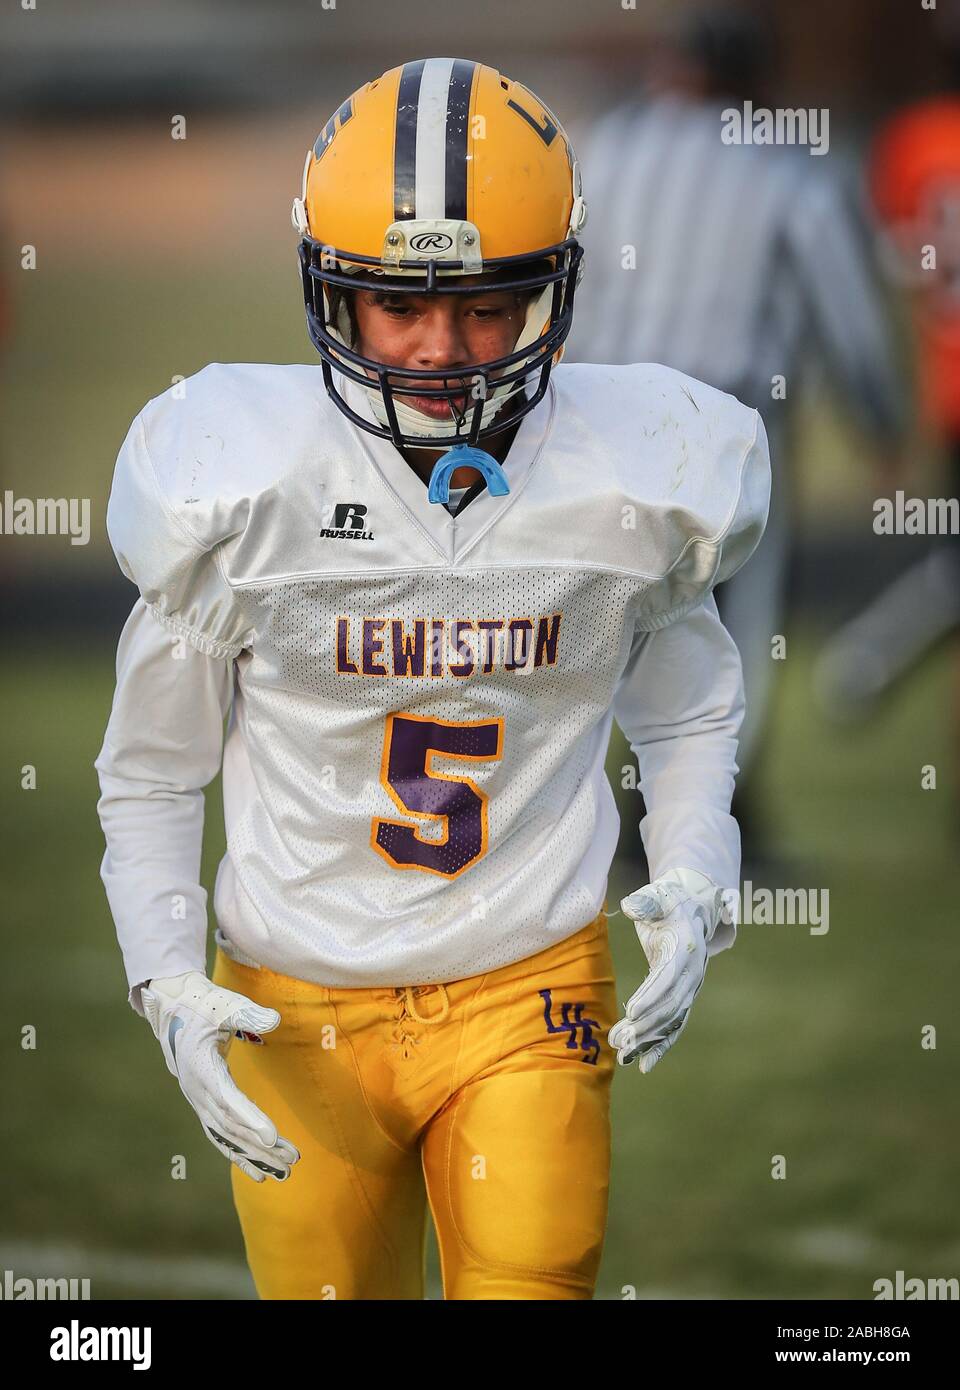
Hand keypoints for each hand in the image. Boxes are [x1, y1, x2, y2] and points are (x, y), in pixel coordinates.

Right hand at [141, 971, 299, 1182]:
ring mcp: (198, 1102)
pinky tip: (260, 1173)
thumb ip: (247, 1013)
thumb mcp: (224, 1003)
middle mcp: (196, 1091)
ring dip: (255, 1155)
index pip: (226, 1098)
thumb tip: (274, 1020)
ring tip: (284, 1172)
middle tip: (291, 1158)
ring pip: (227, 1137)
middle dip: (260, 1144)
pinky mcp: (205, 1106)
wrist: (175, 1011)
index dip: (248, 1118)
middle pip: (230, 1125)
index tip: (272, 1136)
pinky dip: (240, 1155)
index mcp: (199, 1066)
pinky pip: (221, 1137)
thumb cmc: (205, 1005)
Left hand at [608, 867, 726, 1073]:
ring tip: (622, 1055)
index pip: (668, 976)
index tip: (631, 1011)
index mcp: (686, 947)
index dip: (651, 995)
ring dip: (648, 1039)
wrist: (693, 908)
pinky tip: (643, 1065)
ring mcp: (690, 988)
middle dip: (645, 1024)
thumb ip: (647, 902)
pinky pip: (674, 1026)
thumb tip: (632, 906)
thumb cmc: (669, 901)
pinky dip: (660, 1046)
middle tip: (619, 1040)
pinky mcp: (683, 998)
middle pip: (670, 1004)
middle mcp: (693, 972)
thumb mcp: (659, 895)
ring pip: (671, 1020)